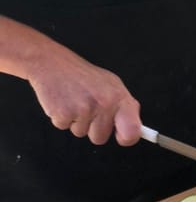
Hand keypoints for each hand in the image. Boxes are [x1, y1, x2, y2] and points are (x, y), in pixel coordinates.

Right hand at [27, 42, 141, 144]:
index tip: (121, 136)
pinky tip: (63, 101)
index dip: (127, 138)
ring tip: (74, 101)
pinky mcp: (63, 113)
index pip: (132, 131)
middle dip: (92, 128)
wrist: (51, 62)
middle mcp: (104, 104)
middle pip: (100, 138)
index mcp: (119, 98)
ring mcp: (84, 109)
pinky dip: (62, 118)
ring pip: (81, 134)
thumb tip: (137, 130)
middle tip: (86, 107)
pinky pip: (64, 128)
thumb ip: (124, 107)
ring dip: (76, 122)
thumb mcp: (111, 85)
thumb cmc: (83, 76)